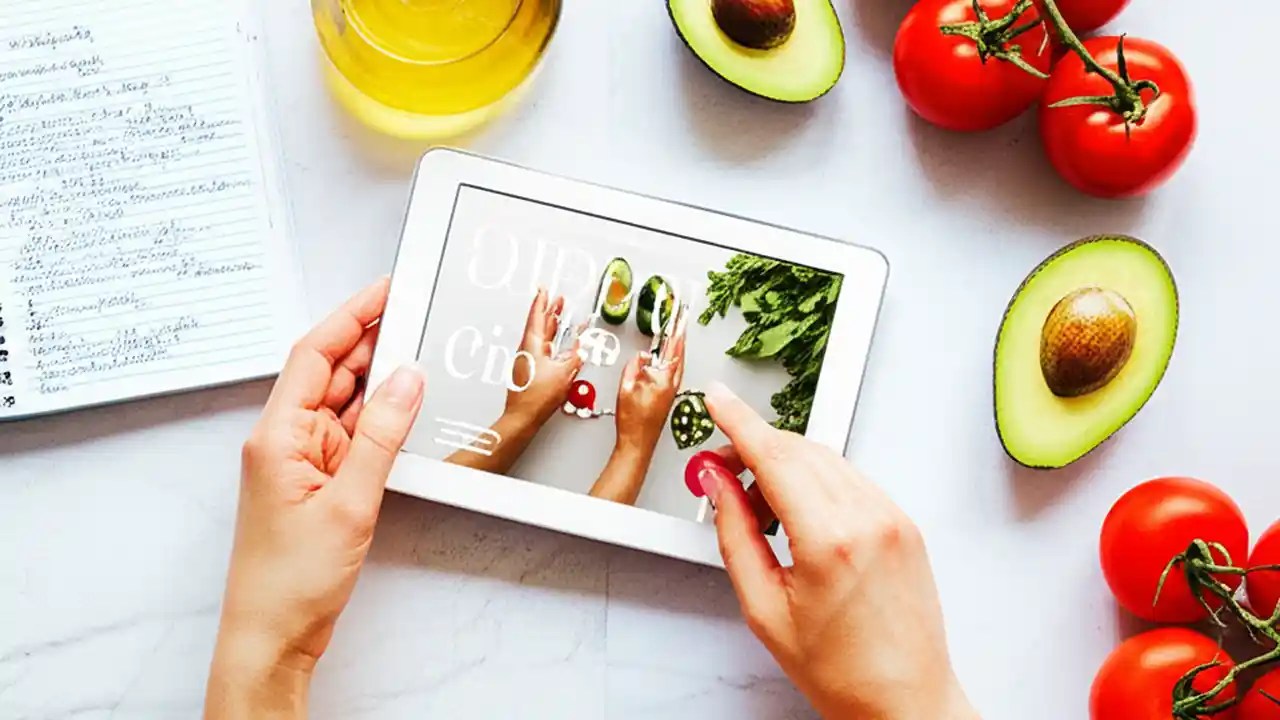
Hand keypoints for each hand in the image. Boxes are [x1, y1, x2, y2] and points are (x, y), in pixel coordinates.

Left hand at [205, 278, 424, 719]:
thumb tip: (407, 380)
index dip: (352, 315)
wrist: (273, 637)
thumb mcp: (349, 503)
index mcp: (277, 434)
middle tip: (419, 314)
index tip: (387, 289)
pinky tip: (408, 409)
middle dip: (373, 340)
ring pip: (346, 403)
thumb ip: (382, 437)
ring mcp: (304, 461)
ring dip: (381, 380)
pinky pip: (354, 436)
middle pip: (332, 372)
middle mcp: (287, 439)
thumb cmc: (290, 582)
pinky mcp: (320, 483)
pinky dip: (381, 420)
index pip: (315, 354)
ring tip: (423, 353)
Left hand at [505, 288, 581, 425]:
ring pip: (540, 336)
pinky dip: (550, 341)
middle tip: (555, 299)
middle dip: (548, 310)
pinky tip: (557, 344)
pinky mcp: (529, 370)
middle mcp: (527, 350)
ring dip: (550, 325)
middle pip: (538, 324)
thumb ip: (575, 358)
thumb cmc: (538, 396)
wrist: (524, 416)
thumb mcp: (564, 373)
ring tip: (558, 315)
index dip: (541, 301)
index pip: (537, 316)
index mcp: (532, 345)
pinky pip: (541, 349)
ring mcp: (527, 360)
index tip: (544, 289)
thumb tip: (581, 349)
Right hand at [615, 331, 684, 454]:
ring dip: (677, 346)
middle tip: (682, 319)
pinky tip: (668, 356)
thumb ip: (633, 367)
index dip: (677, 330)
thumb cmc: (632, 422)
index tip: (680, 317)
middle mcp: (672, 384)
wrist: (637, 444)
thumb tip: (641, 355)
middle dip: (680, 334)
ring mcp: (672, 391)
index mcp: (663, 380)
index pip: (673, 348)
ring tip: (676, 331)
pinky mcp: (669, 396)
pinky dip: (673, 358)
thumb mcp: (625, 389)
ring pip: (678, 362)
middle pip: (679, 353)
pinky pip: (673, 371)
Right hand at [694, 383, 977, 719]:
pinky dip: (817, 482)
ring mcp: (892, 517)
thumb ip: (735, 535)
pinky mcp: (905, 523)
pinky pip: (851, 479)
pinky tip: (798, 517)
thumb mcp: (765, 607)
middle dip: (754, 449)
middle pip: (799, 450)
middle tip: (721, 472)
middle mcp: (868, 518)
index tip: (719, 399)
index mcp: (830, 541)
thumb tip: (718, 485)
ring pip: (826, 460)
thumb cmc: (841, 670)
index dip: (739, 421)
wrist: (905, 700)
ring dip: (785, 466)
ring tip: (760, 511)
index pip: (774, 456)